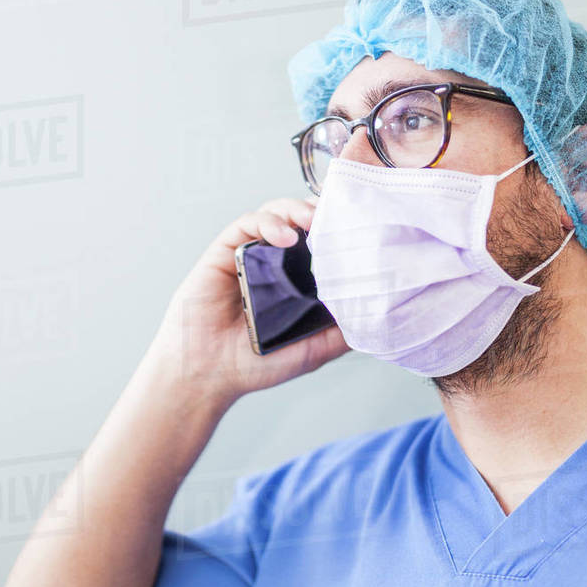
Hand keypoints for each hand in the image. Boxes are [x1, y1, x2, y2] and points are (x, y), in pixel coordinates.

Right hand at [144, 197, 349, 404]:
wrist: (208, 375)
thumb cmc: (254, 364)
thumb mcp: (312, 350)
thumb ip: (341, 333)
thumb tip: (379, 317)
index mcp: (295, 280)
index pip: (320, 243)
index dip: (337, 230)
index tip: (359, 226)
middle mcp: (274, 263)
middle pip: (300, 220)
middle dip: (320, 212)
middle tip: (339, 214)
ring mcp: (249, 254)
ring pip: (275, 214)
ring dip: (296, 210)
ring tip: (312, 220)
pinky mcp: (224, 251)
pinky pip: (246, 224)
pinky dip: (267, 222)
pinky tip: (283, 236)